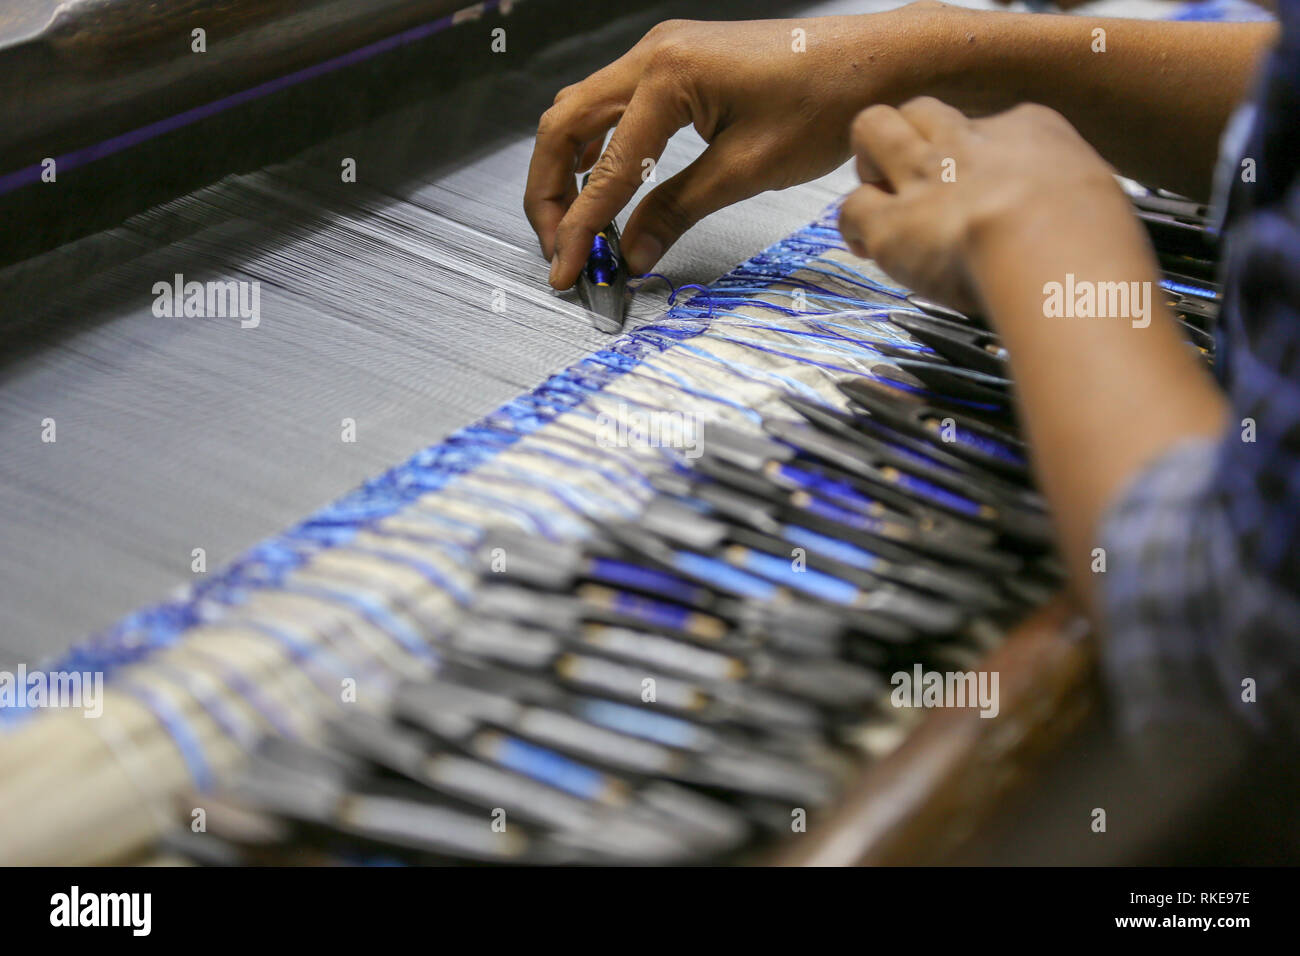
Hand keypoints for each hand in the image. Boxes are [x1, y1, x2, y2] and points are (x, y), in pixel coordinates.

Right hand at [525, 12, 924, 288]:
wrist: (876, 62)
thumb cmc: (827, 100)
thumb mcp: (746, 170)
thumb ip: (677, 211)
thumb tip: (632, 252)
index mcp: (668, 74)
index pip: (604, 168)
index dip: (579, 227)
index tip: (567, 269)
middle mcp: (654, 53)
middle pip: (563, 125)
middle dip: (550, 192)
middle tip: (557, 247)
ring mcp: (663, 53)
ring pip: (581, 111)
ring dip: (568, 168)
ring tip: (574, 223)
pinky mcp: (678, 64)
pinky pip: (614, 105)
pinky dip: (597, 147)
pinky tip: (603, 182)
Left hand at [837, 98, 1131, 314]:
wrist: (1048, 249)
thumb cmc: (1089, 235)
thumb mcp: (1098, 193)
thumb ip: (1070, 194)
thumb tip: (1071, 220)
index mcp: (1028, 128)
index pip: (991, 122)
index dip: (976, 153)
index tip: (983, 186)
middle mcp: (967, 143)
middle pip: (920, 109)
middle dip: (910, 136)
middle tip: (914, 178)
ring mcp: (923, 178)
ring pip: (872, 129)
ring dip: (871, 160)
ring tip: (884, 197)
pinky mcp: (890, 224)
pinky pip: (850, 208)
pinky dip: (854, 227)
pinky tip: (869, 245)